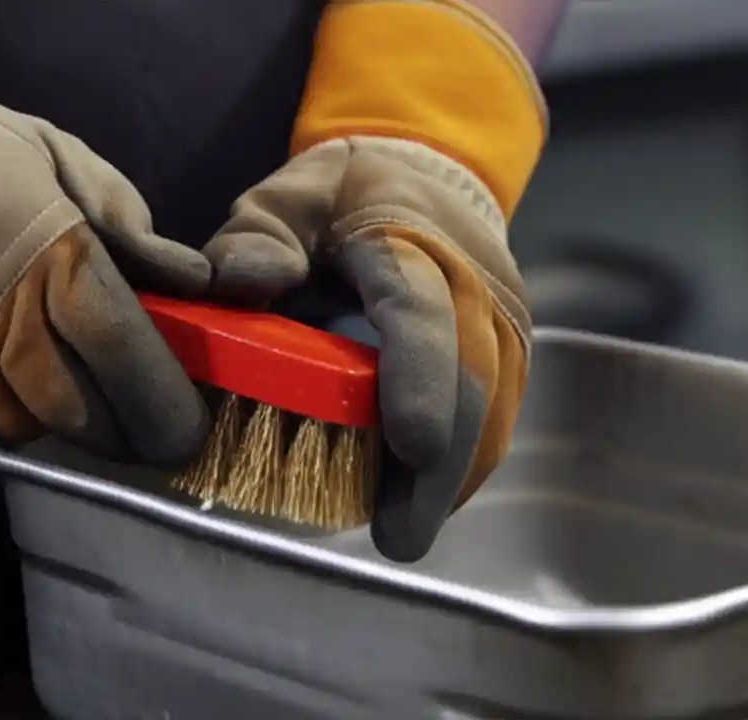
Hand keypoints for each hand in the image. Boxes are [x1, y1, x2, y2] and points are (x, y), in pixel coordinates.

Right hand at [0, 84, 209, 464]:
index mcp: (58, 267)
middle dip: (126, 430)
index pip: (126, 356)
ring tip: (69, 379)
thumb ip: (133, 233)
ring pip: (35, 426)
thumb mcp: (70, 167)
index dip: (164, 402)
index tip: (187, 425)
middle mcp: (7, 330)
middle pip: (86, 414)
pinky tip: (5, 370)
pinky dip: (7, 410)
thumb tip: (193, 285)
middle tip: (145, 427)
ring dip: (64, 416)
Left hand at [201, 0, 545, 560]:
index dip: (420, 376)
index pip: (421, 309)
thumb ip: (253, 238)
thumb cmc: (343, 196)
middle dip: (443, 462)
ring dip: (454, 476)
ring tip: (406, 530)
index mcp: (408, 236)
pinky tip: (428, 500)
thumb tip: (236, 284)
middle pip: (473, 376)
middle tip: (398, 534)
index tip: (412, 445)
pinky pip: (498, 414)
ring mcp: (502, 315)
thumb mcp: (285, 196)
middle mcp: (473, 277)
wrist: (428, 177)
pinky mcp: (511, 348)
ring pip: (495, 406)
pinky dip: (464, 463)